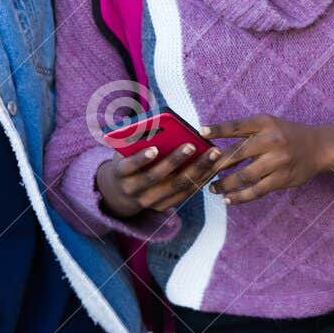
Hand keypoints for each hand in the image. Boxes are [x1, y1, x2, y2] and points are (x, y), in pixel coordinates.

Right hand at [94, 142, 222, 219]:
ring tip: (213, 153)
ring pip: (176, 186)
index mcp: (120, 173)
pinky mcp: (163, 206)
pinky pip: (185, 193)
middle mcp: (133, 190)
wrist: (120, 193)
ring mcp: (149, 201)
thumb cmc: (127, 160)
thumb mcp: (125, 150)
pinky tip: (214, 166)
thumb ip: (136, 139)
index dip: (141, 158)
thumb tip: (158, 125)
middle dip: (175, 161)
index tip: (154, 148)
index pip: (130, 166)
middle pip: (156, 177)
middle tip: (192, 145)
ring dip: (196, 169)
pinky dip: (200, 179)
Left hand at [202, 115, 333, 204]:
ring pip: (244, 176)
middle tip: (201, 172)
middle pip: (236, 154)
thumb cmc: (287, 135)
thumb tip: (214, 144)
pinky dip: (240, 197)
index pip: (237, 126)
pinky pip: (257, 191)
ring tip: (212, 188)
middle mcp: (271, 140)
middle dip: (216, 165)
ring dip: (225, 184)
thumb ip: (246, 132)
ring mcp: (277, 161)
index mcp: (265, 123)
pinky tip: (228, 199)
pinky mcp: (282, 179)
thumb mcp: (269, 125)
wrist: (318, 147)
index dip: (218, 129)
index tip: (200, 133)